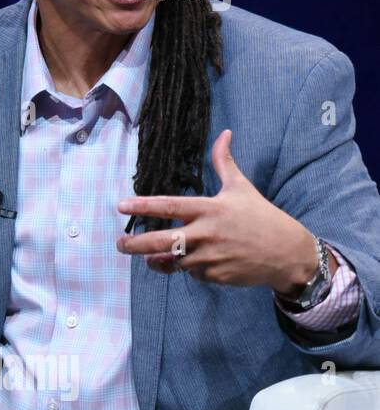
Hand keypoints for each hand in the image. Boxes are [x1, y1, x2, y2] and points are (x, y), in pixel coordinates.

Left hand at [116, 129, 326, 293]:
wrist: (288, 253)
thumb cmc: (261, 217)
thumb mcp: (241, 188)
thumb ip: (224, 163)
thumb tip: (224, 133)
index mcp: (209, 209)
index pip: (168, 206)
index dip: (143, 206)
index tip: (121, 206)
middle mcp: (206, 234)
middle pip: (160, 241)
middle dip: (135, 244)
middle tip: (119, 244)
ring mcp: (209, 258)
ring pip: (172, 261)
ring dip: (160, 259)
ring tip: (150, 256)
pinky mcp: (214, 276)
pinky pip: (190, 274)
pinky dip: (187, 269)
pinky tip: (195, 262)